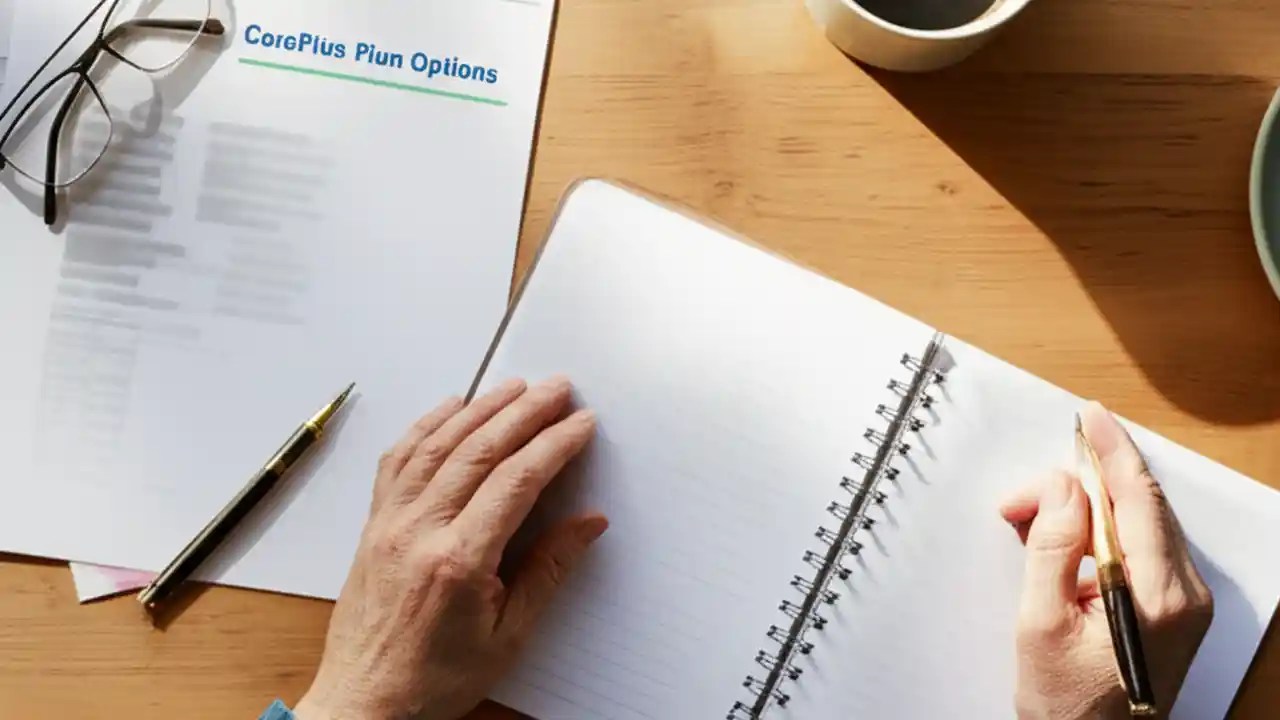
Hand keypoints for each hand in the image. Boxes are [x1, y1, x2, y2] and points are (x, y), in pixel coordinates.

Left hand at [295, 377, 607, 719]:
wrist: (365, 702)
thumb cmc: (435, 679)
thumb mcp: (508, 636)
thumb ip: (548, 572)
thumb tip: (589, 522)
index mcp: (459, 561)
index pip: (515, 481)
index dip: (553, 445)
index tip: (581, 423)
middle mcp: (420, 531)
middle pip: (478, 450)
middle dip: (524, 412)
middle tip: (558, 387)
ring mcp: (391, 523)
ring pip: (438, 446)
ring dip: (479, 409)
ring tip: (514, 386)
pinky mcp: (374, 525)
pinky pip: (398, 460)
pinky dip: (425, 426)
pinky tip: (449, 407)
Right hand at [999, 402, 1212, 719]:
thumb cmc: (1067, 704)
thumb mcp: (1041, 623)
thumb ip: (1052, 548)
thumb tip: (1061, 488)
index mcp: (1160, 597)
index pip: (1139, 499)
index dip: (1111, 452)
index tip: (1090, 418)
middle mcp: (1185, 595)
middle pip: (1139, 506)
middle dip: (1080, 486)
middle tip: (1024, 497)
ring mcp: (1185, 602)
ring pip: (1138, 524)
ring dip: (1086, 510)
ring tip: (1031, 520)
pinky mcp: (1174, 608)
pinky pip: (1139, 547)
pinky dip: (1099, 533)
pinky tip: (1061, 540)